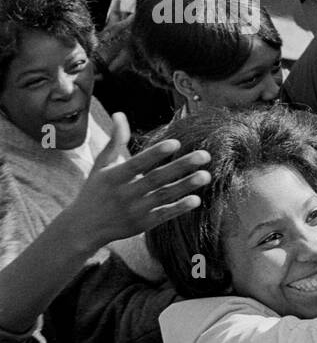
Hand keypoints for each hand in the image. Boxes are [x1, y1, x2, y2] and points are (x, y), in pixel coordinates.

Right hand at [66, 113, 210, 246]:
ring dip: (186, 186)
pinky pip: (163, 215)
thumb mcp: (101, 166)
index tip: (176, 142)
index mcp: (113, 176)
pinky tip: (196, 200)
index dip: (155, 153)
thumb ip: (114, 141)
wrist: (84, 227)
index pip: (137, 163)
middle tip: (205, 155)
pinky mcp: (142, 224)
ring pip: (163, 196)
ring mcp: (134, 210)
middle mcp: (124, 193)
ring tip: (206, 175)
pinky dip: (179, 208)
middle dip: (180, 166)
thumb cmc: (95, 191)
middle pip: (156, 178)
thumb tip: (120, 114)